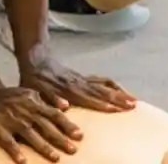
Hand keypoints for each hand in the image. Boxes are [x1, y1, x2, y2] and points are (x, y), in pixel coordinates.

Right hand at [0, 86, 79, 163]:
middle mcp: (26, 114)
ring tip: (56, 157)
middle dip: (60, 139)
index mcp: (35, 105)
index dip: (68, 125)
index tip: (79, 135)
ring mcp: (13, 122)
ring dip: (44, 147)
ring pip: (31, 136)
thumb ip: (48, 100)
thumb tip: (67, 106)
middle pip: (46, 128)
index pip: (55, 116)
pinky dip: (15, 152)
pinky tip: (23, 161)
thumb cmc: (12, 98)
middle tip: (73, 150)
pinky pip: (8, 143)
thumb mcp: (31, 94)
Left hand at [21, 58, 136, 113]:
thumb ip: (51, 98)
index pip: (89, 98)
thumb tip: (65, 106)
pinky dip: (112, 85)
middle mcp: (79, 83)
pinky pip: (101, 80)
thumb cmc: (34, 79)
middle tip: (133, 105)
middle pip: (102, 91)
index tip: (115, 109)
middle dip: (118, 99)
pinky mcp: (83, 77)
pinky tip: (120, 89)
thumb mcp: (36, 91)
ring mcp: (82, 79)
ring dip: (119, 92)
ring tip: (133, 99)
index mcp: (68, 89)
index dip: (102, 104)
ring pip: (105, 85)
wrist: (36, 59)